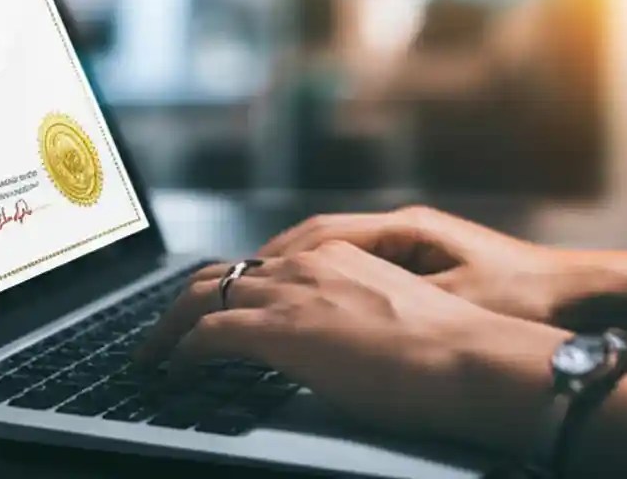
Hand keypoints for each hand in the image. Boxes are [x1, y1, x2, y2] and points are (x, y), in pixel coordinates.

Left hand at [136, 242, 567, 452]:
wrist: (472, 359)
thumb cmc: (448, 353)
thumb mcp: (388, 319)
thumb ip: (349, 319)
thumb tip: (331, 348)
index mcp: (333, 258)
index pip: (257, 268)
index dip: (224, 291)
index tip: (206, 315)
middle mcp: (306, 265)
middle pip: (219, 274)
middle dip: (182, 304)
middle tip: (161, 335)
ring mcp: (292, 294)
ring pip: (204, 297)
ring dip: (171, 327)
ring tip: (154, 354)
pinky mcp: (282, 329)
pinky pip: (210, 332)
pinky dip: (182, 349)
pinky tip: (172, 368)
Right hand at [257, 206, 597, 326]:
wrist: (577, 291)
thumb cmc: (523, 295)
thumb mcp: (454, 302)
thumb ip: (395, 298)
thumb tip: (338, 305)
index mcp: (405, 228)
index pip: (322, 233)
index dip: (278, 256)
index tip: (242, 278)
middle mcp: (403, 225)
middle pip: (320, 235)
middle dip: (274, 259)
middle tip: (233, 285)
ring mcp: (412, 238)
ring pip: (335, 246)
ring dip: (295, 266)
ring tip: (259, 290)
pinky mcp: (423, 256)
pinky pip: (357, 258)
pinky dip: (323, 273)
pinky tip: (310, 295)